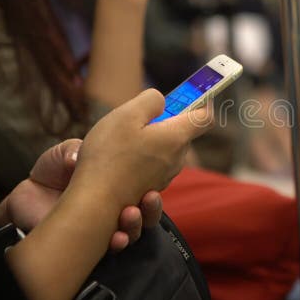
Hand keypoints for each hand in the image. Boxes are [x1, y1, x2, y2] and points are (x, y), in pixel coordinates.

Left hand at [0, 140, 163, 251]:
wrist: (28, 194)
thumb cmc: (53, 170)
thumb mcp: (68, 152)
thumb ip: (76, 150)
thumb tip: (80, 155)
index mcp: (120, 183)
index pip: (147, 185)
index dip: (157, 181)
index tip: (159, 173)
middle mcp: (118, 206)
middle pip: (148, 212)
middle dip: (153, 207)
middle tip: (150, 197)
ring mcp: (107, 226)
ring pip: (134, 231)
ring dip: (137, 224)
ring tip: (130, 213)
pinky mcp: (93, 243)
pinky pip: (112, 247)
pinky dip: (118, 241)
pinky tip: (116, 237)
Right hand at [70, 89, 212, 208]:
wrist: (94, 202)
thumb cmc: (109, 156)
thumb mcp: (126, 114)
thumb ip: (150, 100)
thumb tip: (162, 102)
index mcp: (177, 137)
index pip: (205, 117)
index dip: (200, 103)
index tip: (187, 97)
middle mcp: (177, 159)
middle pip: (182, 133)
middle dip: (165, 123)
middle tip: (136, 120)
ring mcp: (165, 177)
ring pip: (166, 150)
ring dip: (150, 142)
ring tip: (122, 143)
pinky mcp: (151, 189)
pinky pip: (153, 166)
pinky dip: (141, 159)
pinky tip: (119, 161)